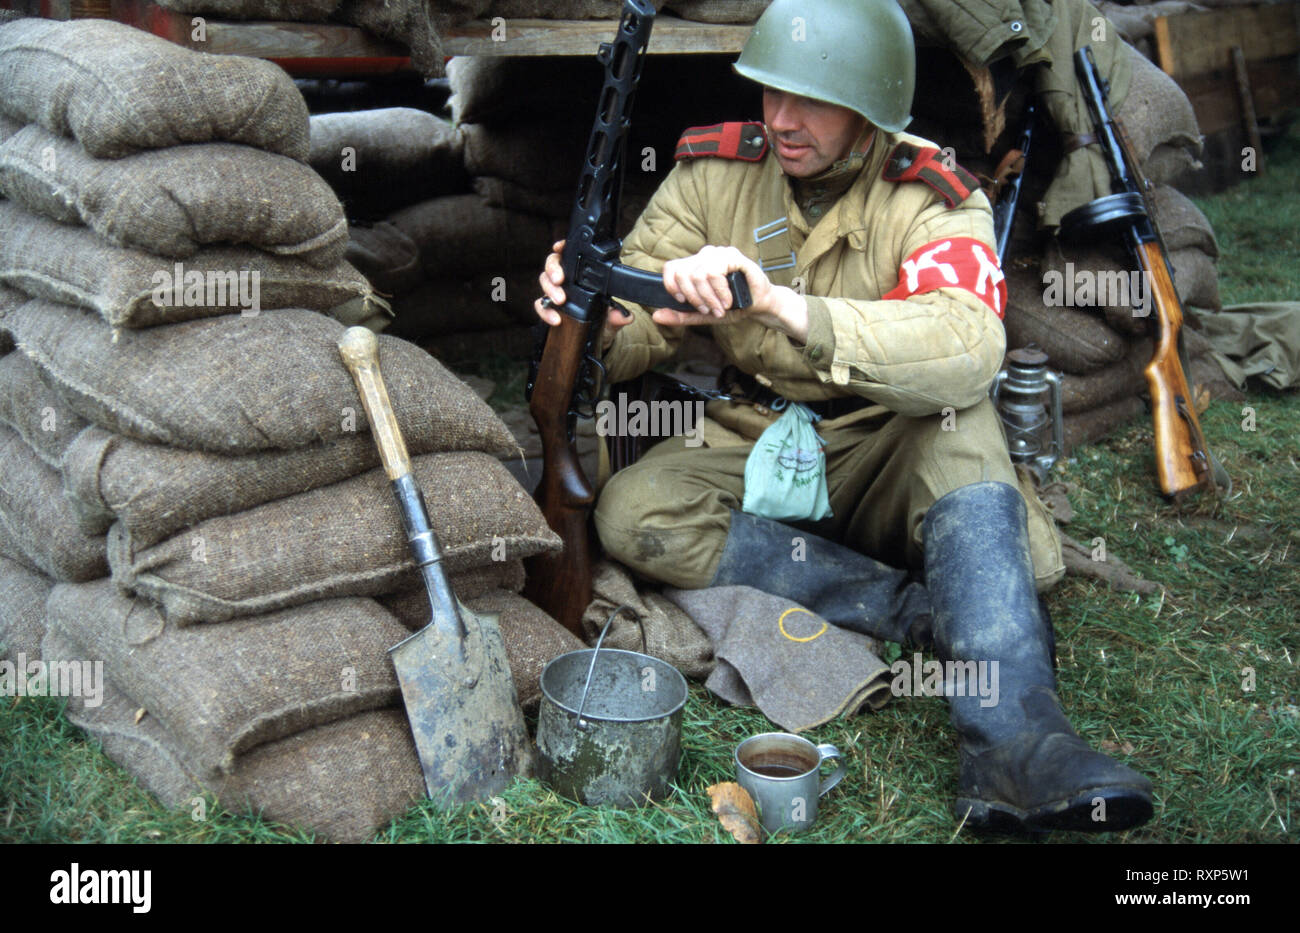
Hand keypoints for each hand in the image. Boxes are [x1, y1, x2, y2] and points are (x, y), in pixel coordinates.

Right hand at [534, 240, 635, 348]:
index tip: (558, 247)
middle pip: (552, 265)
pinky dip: (545, 311)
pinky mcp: (549, 308)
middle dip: (553, 270)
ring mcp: (556, 292)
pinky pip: (541, 305)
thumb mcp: (613, 317)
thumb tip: (625, 317)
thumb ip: (617, 316)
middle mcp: (567, 280)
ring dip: (549, 289)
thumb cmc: (604, 319)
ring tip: (560, 300)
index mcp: (582, 274)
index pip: (569, 255)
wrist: (598, 337)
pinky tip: (555, 319)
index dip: (562, 248)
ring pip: (545, 282)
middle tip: (560, 280)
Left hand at [651, 245, 808, 341]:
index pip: (671, 268)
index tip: (681, 301)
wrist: (760, 305)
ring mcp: (719, 253)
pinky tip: (728, 300)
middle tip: (708, 310)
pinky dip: (719, 291)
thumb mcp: (703, 315)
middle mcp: (705, 255)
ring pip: (698, 274)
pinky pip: (714, 272)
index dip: (670, 285)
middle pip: (682, 273)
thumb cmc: (733, 307)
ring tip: (720, 307)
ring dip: (708, 297)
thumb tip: (656, 316)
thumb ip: (681, 316)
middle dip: (693, 298)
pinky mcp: (732, 255)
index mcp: (695, 265)